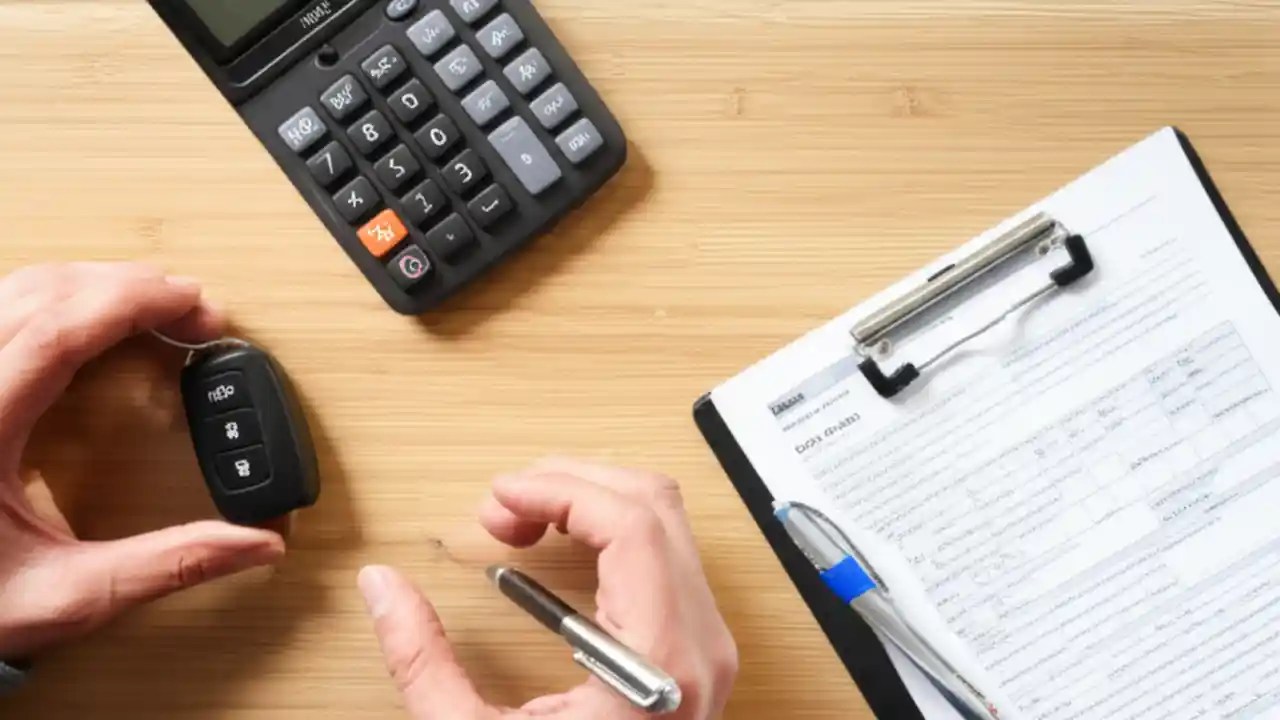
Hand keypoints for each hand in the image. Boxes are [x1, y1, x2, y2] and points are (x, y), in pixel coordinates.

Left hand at [0, 263, 284, 660]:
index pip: (56, 333)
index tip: (190, 300)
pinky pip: (1, 311)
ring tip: (153, 302)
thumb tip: (252, 544)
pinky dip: (57, 299)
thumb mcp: (68, 595)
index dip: (131, 303)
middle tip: (191, 305)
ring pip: (15, 290)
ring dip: (91, 284)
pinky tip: (91, 317)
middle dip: (127, 284)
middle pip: (41, 294)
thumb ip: (165, 565)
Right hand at [359, 458, 738, 719]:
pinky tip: (557, 550)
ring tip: (522, 522)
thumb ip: (423, 662)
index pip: (631, 522)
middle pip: (652, 504)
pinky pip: (665, 555)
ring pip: (664, 521)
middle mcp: (701, 641)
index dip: (558, 489)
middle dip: (567, 483)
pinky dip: (610, 533)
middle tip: (501, 507)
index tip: (500, 495)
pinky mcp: (697, 649)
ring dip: (589, 502)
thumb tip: (382, 586)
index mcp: (662, 656)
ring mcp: (707, 644)